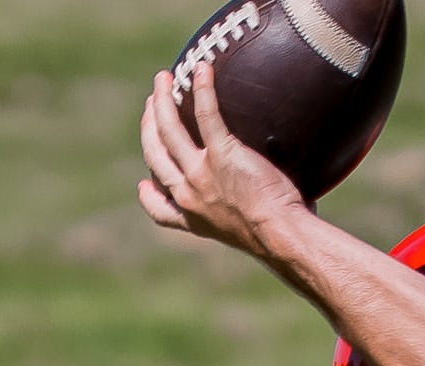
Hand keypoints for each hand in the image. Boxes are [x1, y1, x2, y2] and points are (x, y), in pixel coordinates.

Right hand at [135, 64, 310, 258]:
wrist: (279, 235)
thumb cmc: (276, 235)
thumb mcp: (249, 231)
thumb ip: (242, 214)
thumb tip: (274, 203)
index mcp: (193, 218)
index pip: (159, 205)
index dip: (149, 191)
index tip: (145, 182)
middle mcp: (189, 195)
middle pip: (155, 154)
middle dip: (149, 126)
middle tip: (153, 103)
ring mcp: (201, 174)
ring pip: (169, 131)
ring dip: (163, 101)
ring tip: (164, 79)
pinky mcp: (222, 155)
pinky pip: (205, 116)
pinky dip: (201, 91)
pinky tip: (203, 70)